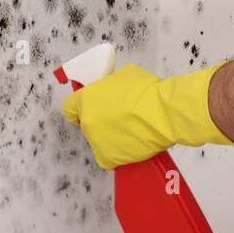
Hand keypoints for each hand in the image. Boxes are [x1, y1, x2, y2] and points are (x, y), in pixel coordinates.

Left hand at [61, 62, 233, 169]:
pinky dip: (120, 153)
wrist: (163, 114)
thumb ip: (111, 84)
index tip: (87, 110)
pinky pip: (110, 157)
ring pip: (100, 141)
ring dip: (112, 137)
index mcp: (86, 99)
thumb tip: (113, 89)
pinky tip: (133, 144)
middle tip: (121, 118)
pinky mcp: (108, 157)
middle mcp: (87, 121)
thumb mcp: (125, 75)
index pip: (70, 108)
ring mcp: (96, 141)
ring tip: (133, 130)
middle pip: (88, 124)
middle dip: (102, 122)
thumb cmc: (147, 92)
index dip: (79, 109)